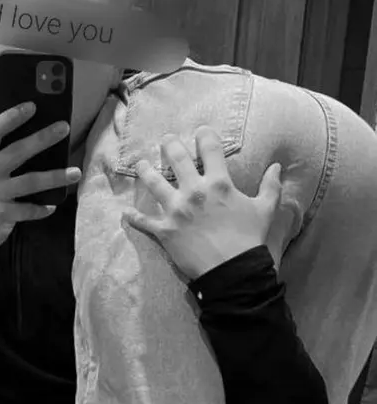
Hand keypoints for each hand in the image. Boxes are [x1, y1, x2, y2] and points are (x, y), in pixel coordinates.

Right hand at [0, 102, 80, 250]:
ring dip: (56, 177)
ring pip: (31, 181)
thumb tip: (32, 136)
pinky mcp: (1, 215)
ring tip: (76, 172)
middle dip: (42, 139)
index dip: (11, 117)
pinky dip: (43, 208)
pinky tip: (53, 205)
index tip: (32, 106)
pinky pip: (29, 210)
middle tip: (64, 128)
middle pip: (17, 152)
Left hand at [122, 125, 281, 279]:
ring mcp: (176, 210)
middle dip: (170, 144)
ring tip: (141, 164)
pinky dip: (133, 217)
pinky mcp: (164, 230)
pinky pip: (144, 221)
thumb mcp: (265, 211)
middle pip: (176, 158)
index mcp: (218, 184)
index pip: (210, 149)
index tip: (201, 131)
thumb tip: (277, 166)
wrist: (233, 272)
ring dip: (146, 171)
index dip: (205, 136)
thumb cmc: (250, 240)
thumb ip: (271, 186)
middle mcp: (194, 191)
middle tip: (166, 139)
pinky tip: (125, 212)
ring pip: (154, 182)